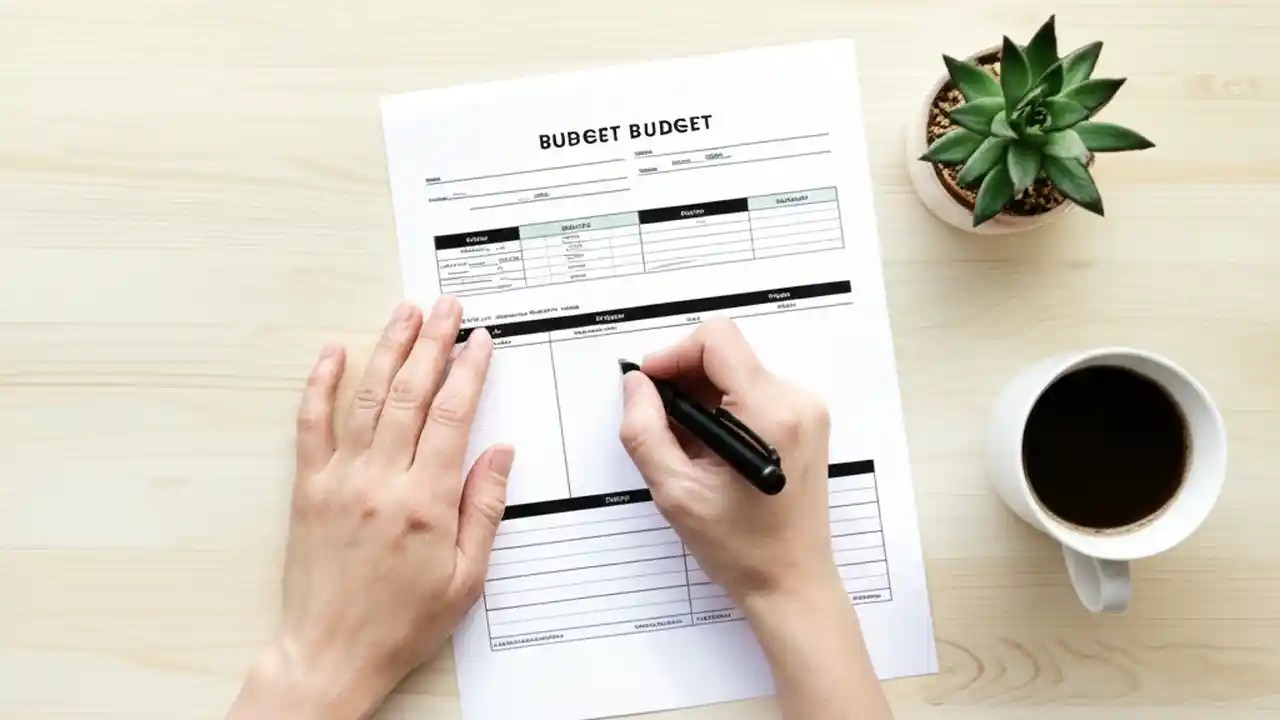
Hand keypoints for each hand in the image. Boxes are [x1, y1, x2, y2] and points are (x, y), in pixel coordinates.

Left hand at [229, 298, 512, 719]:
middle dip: (433, 343)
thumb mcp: (466, 577)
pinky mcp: (309, 488)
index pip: (453, 416)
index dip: (469, 371)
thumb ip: (484, 508)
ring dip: (388, 349)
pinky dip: (320, 384)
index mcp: (425, 502)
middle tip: (446, 307)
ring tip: (405, 314)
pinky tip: (333, 352)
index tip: (480, 342)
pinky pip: (311, 424)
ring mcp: (340, 480)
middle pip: (411, 393)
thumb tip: (500, 452)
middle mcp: (381, 481)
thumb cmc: (401, 623)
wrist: (331, 653)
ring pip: (366, 397)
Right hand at [618, 318, 838, 610]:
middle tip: (661, 424)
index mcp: (769, 412)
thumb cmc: (742, 548)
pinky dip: (723, 409)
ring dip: (702, 398)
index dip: (674, 355)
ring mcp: (806, 412)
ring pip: (737, 373)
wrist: (792, 584)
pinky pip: (754, 393)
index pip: (717, 339)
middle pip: (726, 354)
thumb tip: (636, 385)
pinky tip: (709, 451)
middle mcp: (795, 402)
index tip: (650, 387)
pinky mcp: (805, 424)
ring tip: (686, 447)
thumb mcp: (675, 492)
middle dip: (684, 380)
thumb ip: (646, 430)